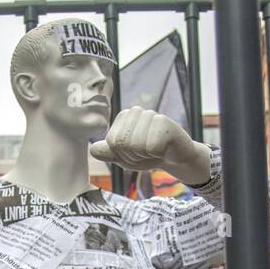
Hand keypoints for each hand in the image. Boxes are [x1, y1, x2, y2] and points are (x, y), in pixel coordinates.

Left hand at [89, 106, 211, 184]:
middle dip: (134, 156)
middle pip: (122, 143)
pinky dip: (158, 154)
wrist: (176, 156)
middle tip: (147, 153)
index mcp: (123, 117)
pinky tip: (165, 148)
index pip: (112, 142)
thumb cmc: (149, 155)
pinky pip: (151, 147)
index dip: (123, 155)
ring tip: (156, 150)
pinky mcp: (164, 122)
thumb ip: (109, 153)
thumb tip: (93, 150)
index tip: (136, 153)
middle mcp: (135, 111)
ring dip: (147, 156)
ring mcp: (150, 114)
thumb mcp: (125, 157)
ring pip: (136, 145)